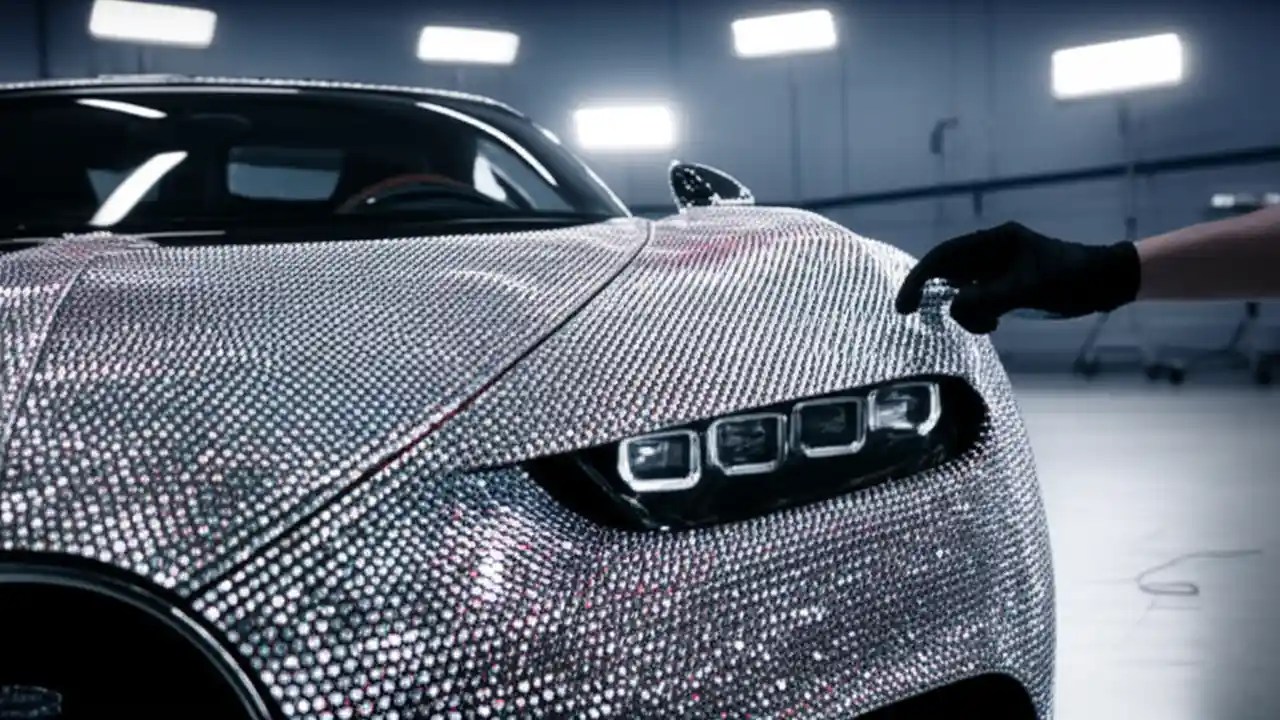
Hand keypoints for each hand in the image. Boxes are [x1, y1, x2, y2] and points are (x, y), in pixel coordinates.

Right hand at [894, 222, 1139, 333]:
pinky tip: (994, 324)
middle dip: (932, 293)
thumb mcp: (1026, 290)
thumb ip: (986, 299)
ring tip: (984, 326)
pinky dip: (978, 312)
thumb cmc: (1070, 281)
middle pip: (948, 270)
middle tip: (912, 315)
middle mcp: (993, 249)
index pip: (943, 257)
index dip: (919, 279)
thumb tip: (954, 308)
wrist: (1107, 281)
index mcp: (995, 241)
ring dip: (964, 309)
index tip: (904, 306)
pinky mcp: (1010, 281)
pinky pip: (980, 296)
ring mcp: (1001, 266)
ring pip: (964, 287)